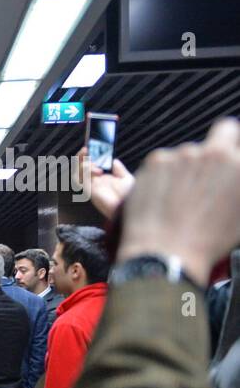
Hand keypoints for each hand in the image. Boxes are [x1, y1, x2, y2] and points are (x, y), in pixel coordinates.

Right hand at [75, 146, 134, 218]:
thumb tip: (113, 160)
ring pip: (77, 173)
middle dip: (81, 157)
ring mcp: (91, 187)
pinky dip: (87, 172)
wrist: (129, 207)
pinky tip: (97, 170)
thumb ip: (119, 169)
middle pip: (80, 168)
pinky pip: (81, 180)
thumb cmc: (128, 197)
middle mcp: (94, 182)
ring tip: (91, 159)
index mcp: (102, 179)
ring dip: (82, 164)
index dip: (88, 156)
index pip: (90, 165)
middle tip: (86, 149)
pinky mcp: (89, 191)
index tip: (90, 145)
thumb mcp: (126, 178)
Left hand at [119, 118, 239, 284]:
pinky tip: (163, 198)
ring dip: (186, 168)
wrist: (167, 252)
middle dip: (213, 151)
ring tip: (180, 199)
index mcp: (237, 164)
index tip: (229, 154)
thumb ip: (235, 181)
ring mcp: (180, 155)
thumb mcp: (239, 215)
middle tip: (206, 175)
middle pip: (216, 137)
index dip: (232, 145)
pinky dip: (163, 175)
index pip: (235, 135)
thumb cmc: (208, 241)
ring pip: (186, 154)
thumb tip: (231, 177)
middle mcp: (211, 153)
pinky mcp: (155, 162)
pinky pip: (163, 163)